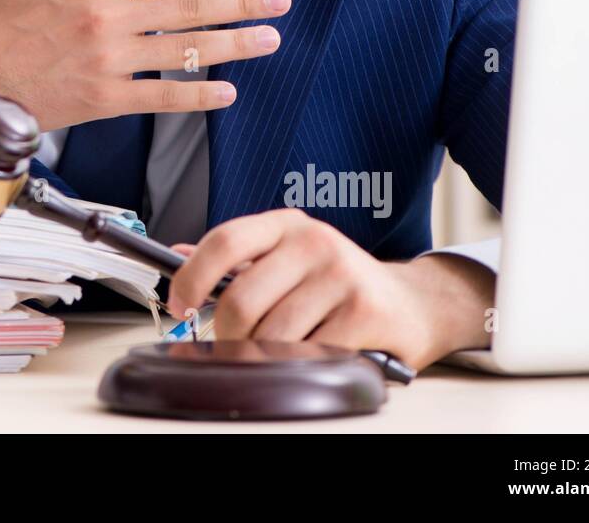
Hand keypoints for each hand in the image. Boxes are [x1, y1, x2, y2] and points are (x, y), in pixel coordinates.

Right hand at [0, 0, 290, 132]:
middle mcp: (106, 20)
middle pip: (189, 8)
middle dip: (242, 2)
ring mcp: (108, 62)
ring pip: (184, 53)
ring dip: (233, 47)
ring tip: (269, 40)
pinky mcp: (102, 100)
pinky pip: (160, 98)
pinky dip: (196, 96)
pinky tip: (227, 92)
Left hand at [167, 211, 496, 369]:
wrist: (410, 304)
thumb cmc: (339, 283)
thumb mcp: (286, 258)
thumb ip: (237, 258)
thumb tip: (178, 255)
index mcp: (287, 225)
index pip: (224, 241)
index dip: (192, 277)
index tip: (180, 307)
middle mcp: (314, 242)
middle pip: (242, 298)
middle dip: (228, 333)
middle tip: (233, 344)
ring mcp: (341, 274)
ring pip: (272, 332)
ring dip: (264, 353)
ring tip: (278, 350)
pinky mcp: (364, 310)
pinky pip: (309, 350)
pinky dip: (301, 363)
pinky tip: (310, 355)